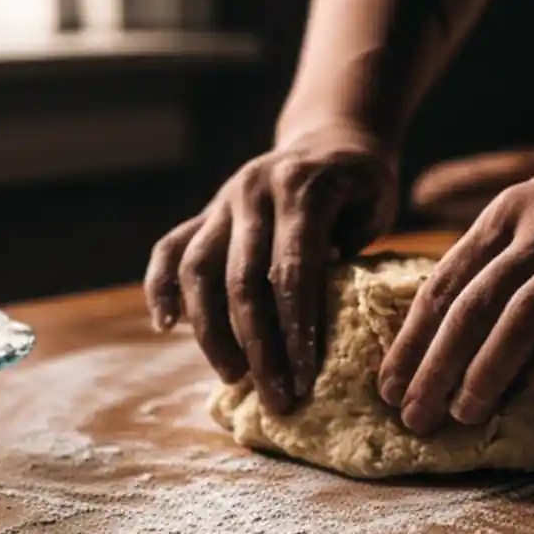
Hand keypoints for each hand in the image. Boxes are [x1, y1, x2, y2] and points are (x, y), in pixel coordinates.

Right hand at [145, 123, 397, 413]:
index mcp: (301, 189)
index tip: (304, 379)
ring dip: (211, 332)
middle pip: (242, 281)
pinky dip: (160, 286)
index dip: (296, 331)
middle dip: (259, 347)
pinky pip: (170, 248)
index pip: (292, 272)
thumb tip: (325, 310)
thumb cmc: (361, 186)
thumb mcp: (374, 208)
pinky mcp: (205, 212)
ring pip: (198, 270)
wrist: (330, 137)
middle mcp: (253, 191)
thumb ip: (350, 249)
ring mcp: (223, 201)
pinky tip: (165, 325)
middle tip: (276, 397)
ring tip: (233, 377)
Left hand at [378, 123, 533, 433]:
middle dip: (433, 366)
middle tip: (411, 415)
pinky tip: (530, 394)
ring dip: (485, 370)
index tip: (387, 384)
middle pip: (471, 305)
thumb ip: (507, 253)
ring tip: (461, 414)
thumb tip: (463, 321)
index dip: (411, 338)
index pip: (444, 282)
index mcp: (508, 212)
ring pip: (520, 316)